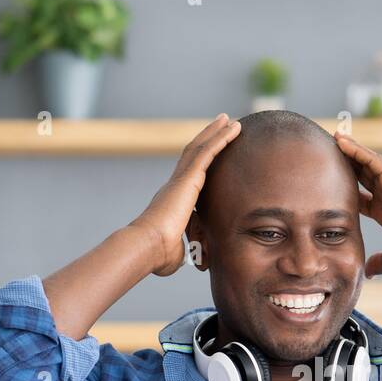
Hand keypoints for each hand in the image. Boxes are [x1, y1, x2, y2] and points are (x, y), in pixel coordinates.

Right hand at [130, 114, 241, 275]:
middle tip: (220, 124)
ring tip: (229, 119)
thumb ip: (187, 251)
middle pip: (193, 154)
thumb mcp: (178, 251)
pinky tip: (233, 127)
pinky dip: (221, 138)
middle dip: (207, 138)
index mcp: (173, 200)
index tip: (209, 152)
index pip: (189, 175)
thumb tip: (196, 261)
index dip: (199, 162)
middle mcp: (175, 184)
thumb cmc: (158, 253)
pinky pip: (208, 152)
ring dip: (216, 132)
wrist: (148, 246)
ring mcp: (181, 179)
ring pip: (201, 147)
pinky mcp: (189, 178)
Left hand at [334, 132, 381, 279]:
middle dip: (347, 166)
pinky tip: (341, 140)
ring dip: (349, 150)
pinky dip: (355, 149)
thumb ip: (379, 263)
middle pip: (363, 176)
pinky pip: (371, 158)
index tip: (330, 188)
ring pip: (366, 162)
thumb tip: (368, 271)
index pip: (363, 199)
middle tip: (327, 155)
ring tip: (332, 138)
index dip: (347, 192)